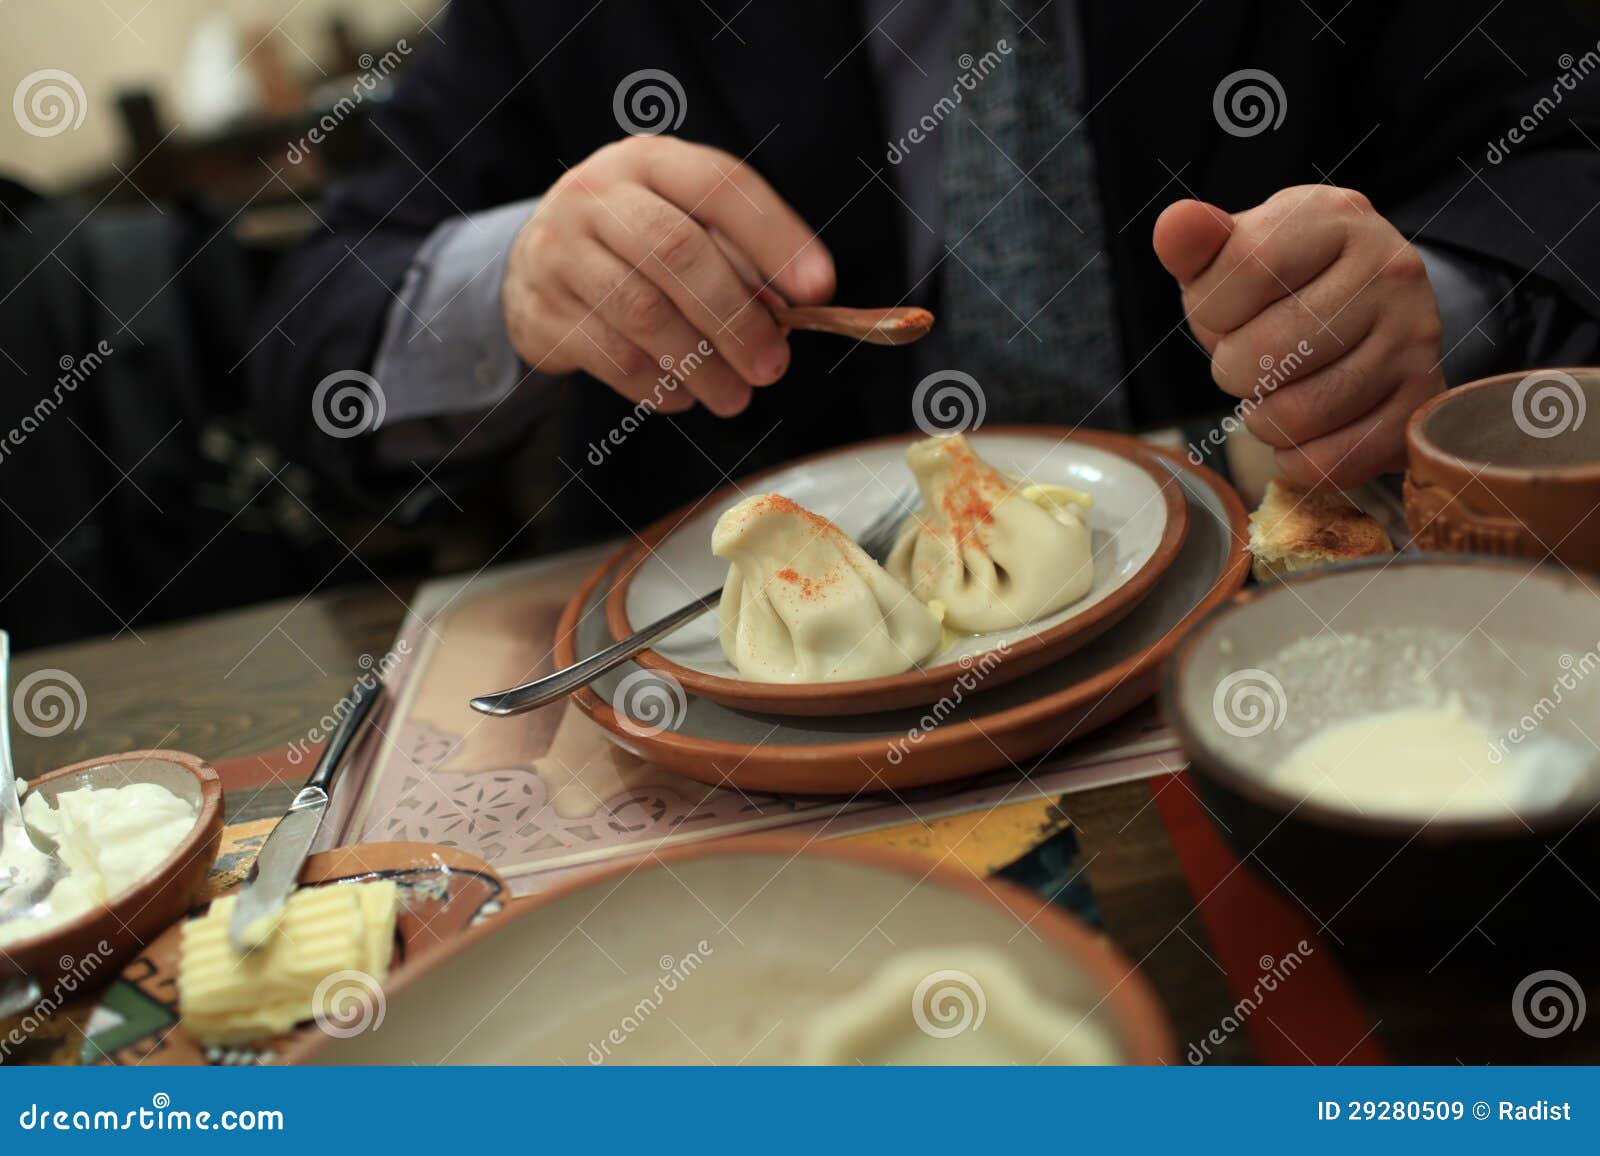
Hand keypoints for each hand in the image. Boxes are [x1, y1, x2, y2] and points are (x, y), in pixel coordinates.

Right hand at [503, 136, 834, 416]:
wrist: (537, 261)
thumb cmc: (637, 242)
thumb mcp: (687, 224)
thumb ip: (740, 257)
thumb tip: (789, 308)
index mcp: (651, 161)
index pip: (721, 185)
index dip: (775, 238)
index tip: (818, 288)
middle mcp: (598, 194)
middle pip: (676, 251)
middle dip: (735, 317)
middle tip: (772, 365)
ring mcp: (560, 250)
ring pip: (641, 311)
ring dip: (700, 364)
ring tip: (736, 397)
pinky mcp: (540, 310)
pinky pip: (610, 356)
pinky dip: (658, 385)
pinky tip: (686, 396)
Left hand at [1153, 186, 1444, 487]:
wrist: (1365, 317)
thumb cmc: (1281, 287)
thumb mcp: (1235, 252)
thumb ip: (1197, 245)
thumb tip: (1174, 225)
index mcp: (1337, 218)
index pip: (1248, 268)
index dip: (1210, 309)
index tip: (1221, 314)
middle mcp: (1390, 270)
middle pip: (1268, 350)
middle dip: (1232, 370)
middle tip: (1245, 363)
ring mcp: (1415, 337)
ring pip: (1299, 412)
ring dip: (1262, 420)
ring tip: (1271, 396)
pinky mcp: (1421, 401)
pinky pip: (1334, 460)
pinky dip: (1297, 460)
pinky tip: (1299, 433)